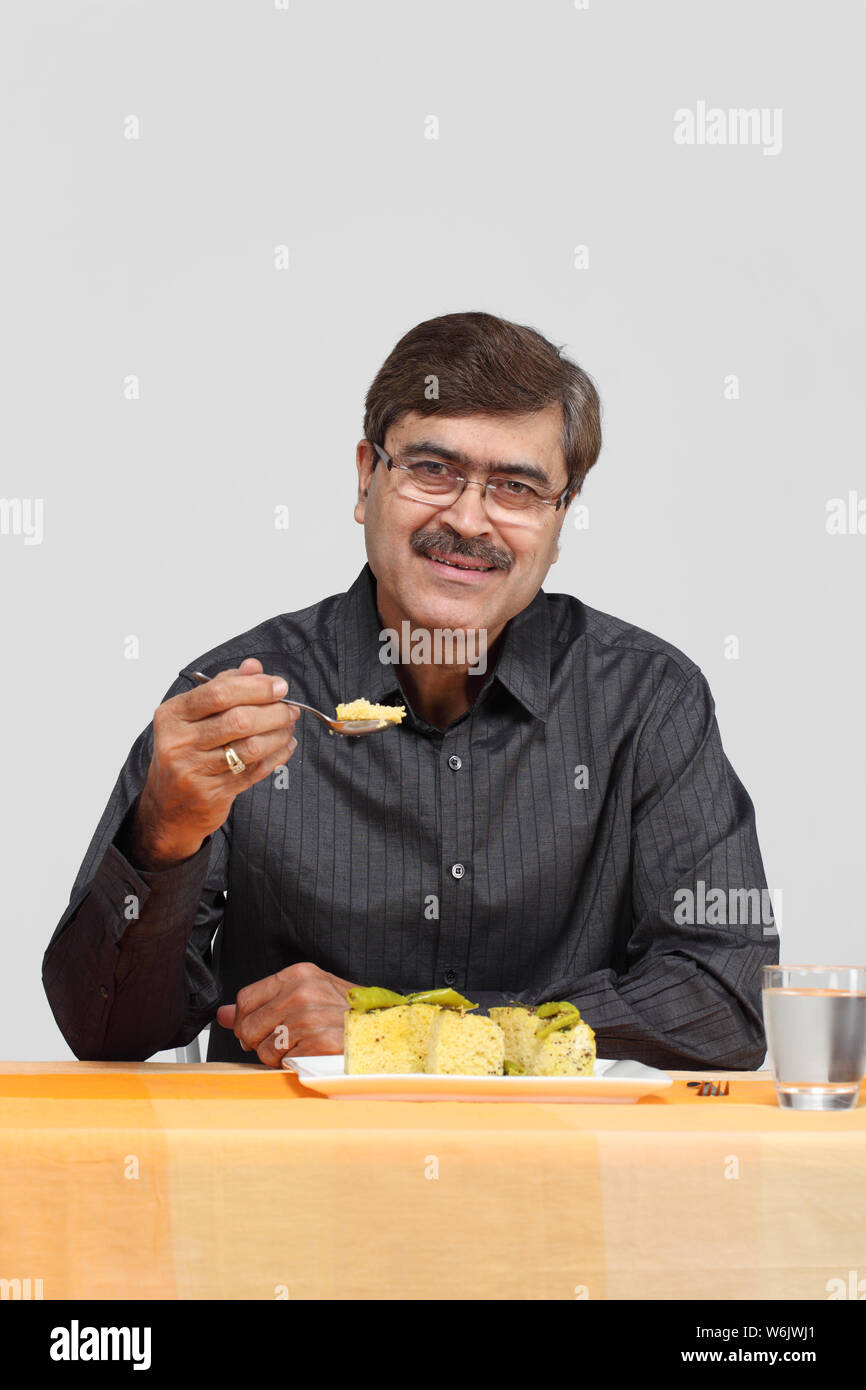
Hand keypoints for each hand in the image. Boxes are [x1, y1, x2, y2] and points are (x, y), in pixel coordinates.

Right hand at [130, 657, 299, 868]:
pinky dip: (277, 756)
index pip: (219, 693)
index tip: (279, 686)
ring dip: (279, 734)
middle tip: (290, 709)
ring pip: (250, 747)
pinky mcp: (211, 793)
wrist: (168, 806)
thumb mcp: (193, 717)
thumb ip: (223, 687)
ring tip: (288, 726)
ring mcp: (194, 770)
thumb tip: (254, 667)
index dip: (255, 687)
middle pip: (239, 720)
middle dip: (274, 712)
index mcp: (172, 715)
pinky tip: (285, 746)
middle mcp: (179, 742)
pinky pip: (254, 771)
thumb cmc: (185, 753)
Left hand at [216, 962, 358, 1066]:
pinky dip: (295, 1064)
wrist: (381, 1030)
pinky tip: (312, 1053)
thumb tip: (222, 1014)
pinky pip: (283, 1063)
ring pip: (264, 1049)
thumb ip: (263, 1001)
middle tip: (284, 1041)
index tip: (257, 1029)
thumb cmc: (344, 1012)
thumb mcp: (307, 993)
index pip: (245, 999)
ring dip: (279, 1055)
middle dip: (260, 1041)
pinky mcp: (318, 1043)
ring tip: (303, 1045)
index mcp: (298, 975)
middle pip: (248, 1027)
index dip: (245, 1020)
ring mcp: (309, 1018)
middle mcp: (302, 992)